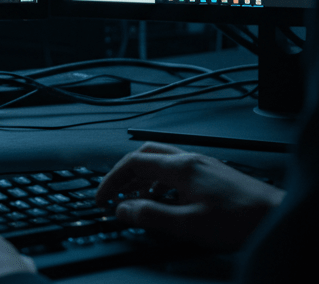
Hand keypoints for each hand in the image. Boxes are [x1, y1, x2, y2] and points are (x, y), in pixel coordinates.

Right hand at [96, 142, 284, 250]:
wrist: (276, 216)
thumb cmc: (240, 220)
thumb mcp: (188, 224)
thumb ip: (151, 215)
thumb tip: (123, 210)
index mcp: (180, 167)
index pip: (133, 163)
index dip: (112, 179)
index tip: (102, 196)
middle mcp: (190, 160)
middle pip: (145, 154)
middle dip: (124, 172)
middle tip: (114, 191)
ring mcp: (203, 164)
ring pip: (162, 161)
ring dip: (143, 178)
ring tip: (136, 199)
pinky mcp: (214, 174)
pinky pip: (177, 170)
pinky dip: (162, 182)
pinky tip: (167, 201)